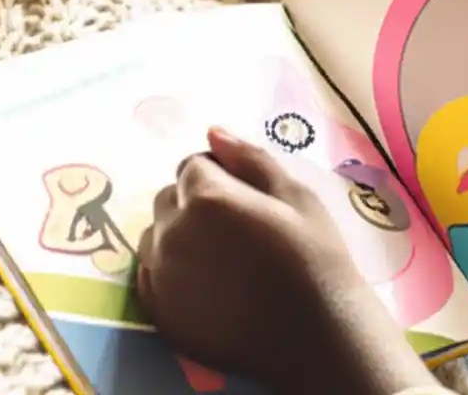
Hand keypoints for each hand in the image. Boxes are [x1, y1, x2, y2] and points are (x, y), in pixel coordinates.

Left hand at [136, 128, 434, 392]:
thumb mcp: (297, 197)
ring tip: (223, 257)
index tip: (248, 195)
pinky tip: (208, 282)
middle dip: (196, 202)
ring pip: (156, 236)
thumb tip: (213, 132)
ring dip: (180, 236)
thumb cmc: (316, 259)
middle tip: (237, 226)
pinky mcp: (159, 312)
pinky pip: (150, 275)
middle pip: (169, 198)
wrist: (317, 335)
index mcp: (206, 198)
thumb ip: (250, 159)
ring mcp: (160, 276)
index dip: (221, 173)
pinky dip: (171, 271)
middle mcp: (172, 234)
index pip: (193, 164)